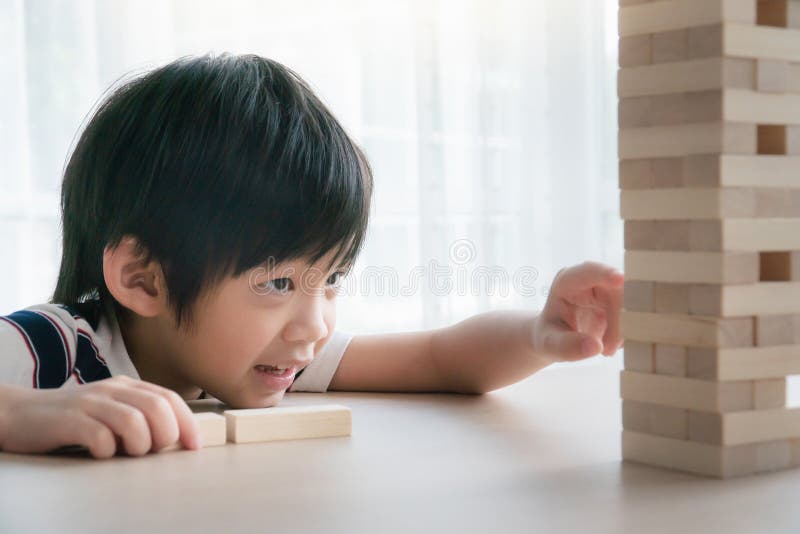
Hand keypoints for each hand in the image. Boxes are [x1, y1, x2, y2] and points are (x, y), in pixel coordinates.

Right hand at [0, 375, 200, 458]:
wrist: (20, 413)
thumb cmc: (73, 419)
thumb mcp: (111, 410)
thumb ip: (139, 417)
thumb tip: (174, 438)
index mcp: (126, 386)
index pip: (168, 398)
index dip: (187, 422)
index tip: (195, 446)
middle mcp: (111, 390)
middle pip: (157, 408)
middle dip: (164, 435)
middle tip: (151, 451)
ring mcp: (90, 403)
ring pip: (134, 422)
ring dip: (138, 445)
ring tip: (126, 452)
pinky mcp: (69, 420)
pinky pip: (100, 437)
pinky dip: (107, 451)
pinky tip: (99, 453)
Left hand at [532, 261, 623, 362]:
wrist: (555, 339)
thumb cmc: (548, 337)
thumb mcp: (550, 344)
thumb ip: (568, 346)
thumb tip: (595, 347)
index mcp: (567, 282)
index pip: (589, 272)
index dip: (605, 274)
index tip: (619, 278)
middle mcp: (589, 280)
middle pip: (616, 290)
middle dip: (618, 321)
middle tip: (608, 350)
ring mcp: (605, 289)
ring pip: (629, 303)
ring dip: (623, 330)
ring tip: (606, 350)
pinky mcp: (617, 301)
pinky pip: (632, 313)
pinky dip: (626, 332)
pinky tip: (610, 344)